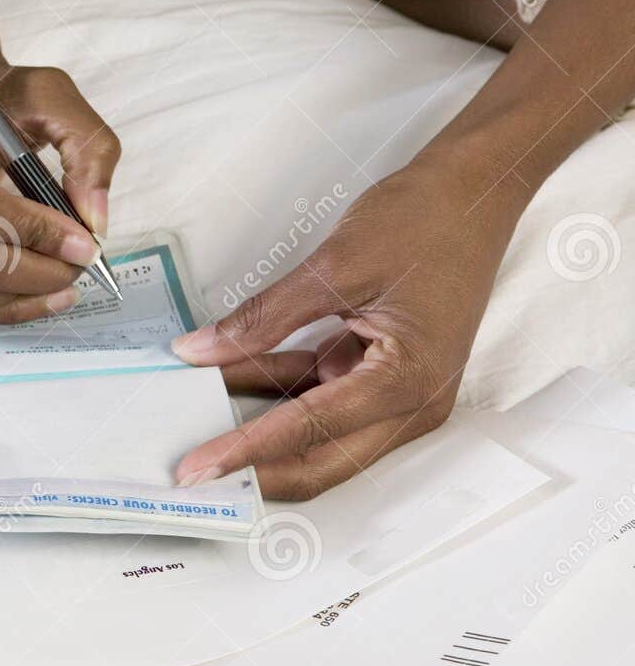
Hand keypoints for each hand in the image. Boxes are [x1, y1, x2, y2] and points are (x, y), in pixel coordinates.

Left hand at [171, 151, 524, 500]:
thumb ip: (264, 317)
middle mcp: (411, 404)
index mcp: (408, 383)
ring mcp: (399, 395)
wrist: (474, 191)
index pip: (309, 431)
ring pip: (317, 437)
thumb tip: (200, 352)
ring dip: (258, 430)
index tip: (195, 468)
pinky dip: (276, 394)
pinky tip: (227, 380)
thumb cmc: (426, 220)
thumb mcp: (335, 267)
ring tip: (197, 428)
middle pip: (320, 462)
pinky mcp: (382, 377)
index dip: (245, 451)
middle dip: (253, 471)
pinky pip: (320, 399)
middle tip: (191, 474)